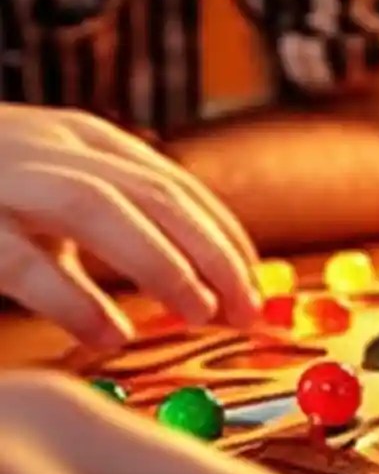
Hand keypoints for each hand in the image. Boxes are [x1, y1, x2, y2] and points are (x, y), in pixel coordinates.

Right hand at [0, 105, 260, 348]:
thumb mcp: (45, 198)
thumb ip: (113, 231)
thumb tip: (198, 288)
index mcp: (77, 140)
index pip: (174, 184)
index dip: (226, 237)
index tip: (258, 285)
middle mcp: (46, 149)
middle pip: (153, 192)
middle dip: (214, 254)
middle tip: (249, 311)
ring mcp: (3, 180)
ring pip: (96, 207)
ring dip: (161, 262)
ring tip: (202, 313)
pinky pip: (21, 262)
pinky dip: (74, 299)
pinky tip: (111, 333)